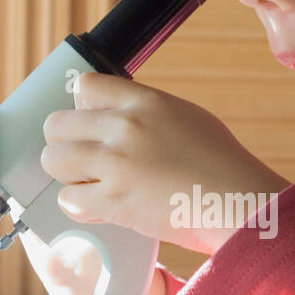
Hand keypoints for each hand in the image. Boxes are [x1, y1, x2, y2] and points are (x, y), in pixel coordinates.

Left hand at [40, 73, 290, 254]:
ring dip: (69, 176)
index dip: (82, 110)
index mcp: (145, 101)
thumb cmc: (222, 167)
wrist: (240, 204)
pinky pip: (68, 199)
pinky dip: (80, 207)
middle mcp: (125, 126)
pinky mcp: (113, 200)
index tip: (92, 127)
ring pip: (54, 160)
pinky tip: (103, 207)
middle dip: (67, 145)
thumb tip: (114, 115)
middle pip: (57, 124)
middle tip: (87, 162)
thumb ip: (146, 112)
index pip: (84, 87)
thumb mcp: (186, 118)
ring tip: (94, 185)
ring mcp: (116, 163)